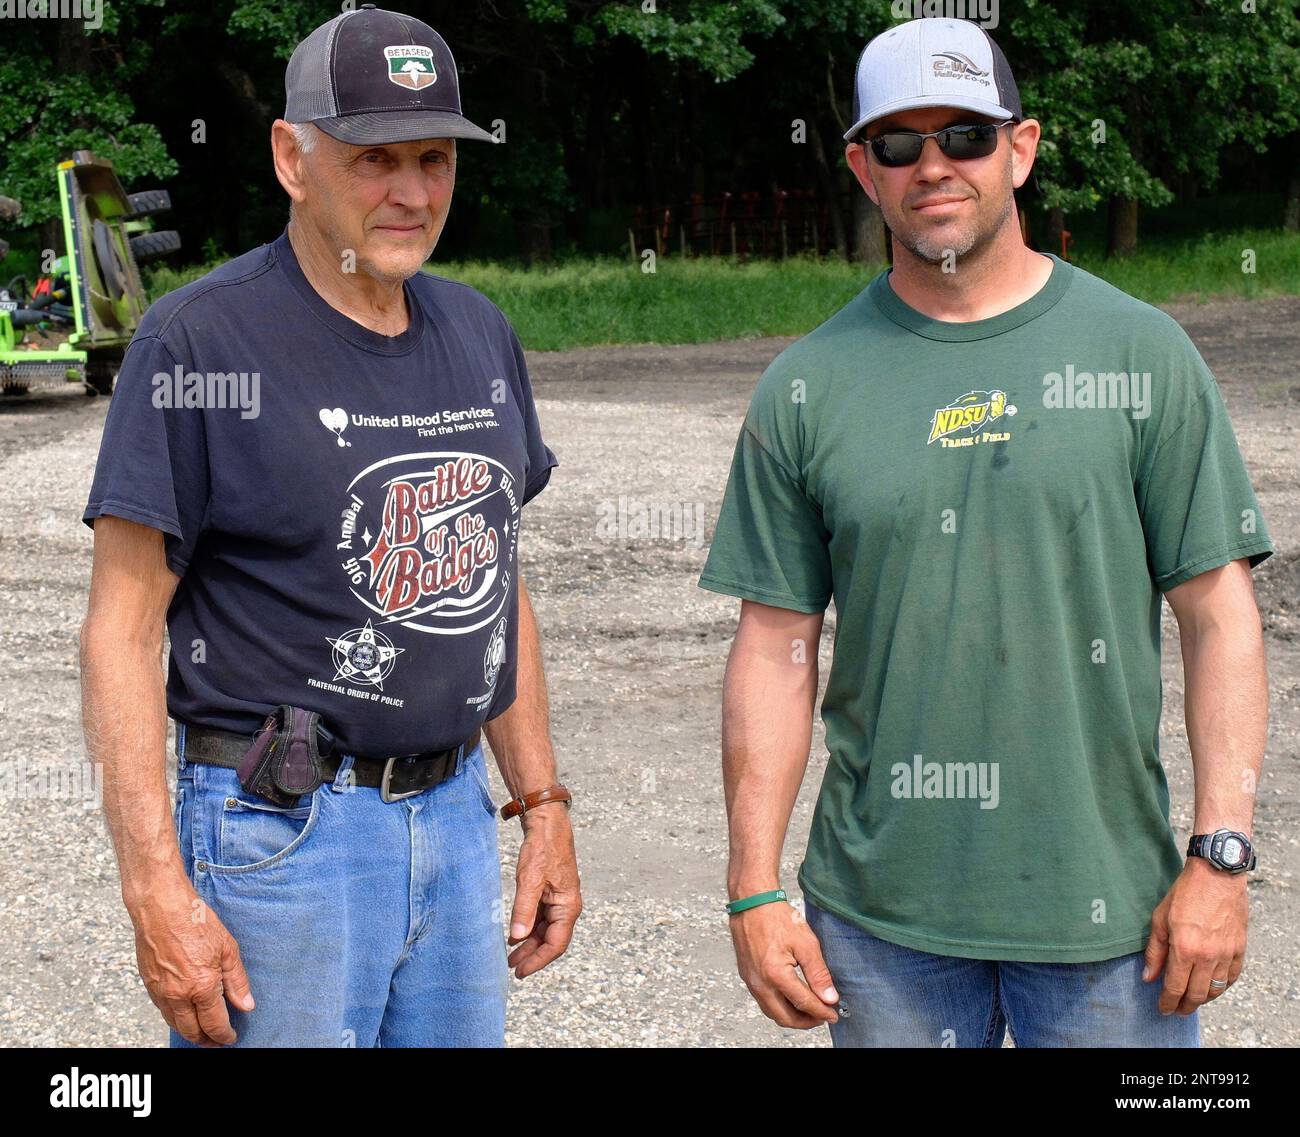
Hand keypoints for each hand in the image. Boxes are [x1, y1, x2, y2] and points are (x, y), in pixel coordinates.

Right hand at [129, 872, 254, 1045]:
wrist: (160, 907)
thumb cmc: (195, 921)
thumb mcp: (227, 948)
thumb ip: (237, 981)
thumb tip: (245, 1005)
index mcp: (201, 987)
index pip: (215, 1024)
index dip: (224, 1035)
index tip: (231, 1038)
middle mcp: (178, 995)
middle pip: (192, 1031)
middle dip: (206, 1040)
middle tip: (216, 1042)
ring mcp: (160, 991)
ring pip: (174, 1024)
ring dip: (189, 1032)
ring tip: (202, 1032)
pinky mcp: (148, 984)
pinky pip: (163, 1011)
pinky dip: (175, 1018)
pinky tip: (184, 1013)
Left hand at [507, 803, 581, 977]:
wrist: (547, 824)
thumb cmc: (542, 850)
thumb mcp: (529, 881)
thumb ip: (523, 911)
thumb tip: (517, 939)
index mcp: (567, 907)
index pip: (555, 944)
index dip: (537, 961)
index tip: (520, 972)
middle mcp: (566, 906)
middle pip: (550, 940)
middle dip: (532, 955)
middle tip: (512, 968)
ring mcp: (559, 900)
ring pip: (545, 930)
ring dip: (529, 943)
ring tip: (511, 955)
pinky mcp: (551, 892)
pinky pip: (542, 917)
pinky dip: (529, 928)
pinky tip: (515, 934)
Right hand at [730, 897, 838, 1027]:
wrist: (751, 902)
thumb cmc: (776, 917)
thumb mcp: (806, 943)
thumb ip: (818, 974)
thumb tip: (829, 998)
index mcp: (776, 975)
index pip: (804, 1003)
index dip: (821, 1012)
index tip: (834, 1015)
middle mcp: (759, 983)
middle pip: (785, 1017)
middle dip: (806, 1021)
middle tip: (823, 1016)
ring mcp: (750, 980)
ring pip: (772, 1012)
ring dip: (791, 1016)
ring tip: (809, 1009)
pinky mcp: (746, 975)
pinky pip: (763, 1000)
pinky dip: (779, 1005)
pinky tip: (791, 996)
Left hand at [1143, 858, 1247, 1014]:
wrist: (1216, 876)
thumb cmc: (1184, 894)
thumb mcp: (1159, 919)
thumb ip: (1154, 952)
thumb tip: (1148, 977)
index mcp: (1184, 949)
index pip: (1175, 987)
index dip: (1167, 1002)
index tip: (1162, 1009)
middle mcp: (1207, 956)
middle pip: (1197, 994)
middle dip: (1185, 1006)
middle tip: (1176, 1010)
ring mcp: (1226, 954)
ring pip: (1216, 989)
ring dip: (1203, 999)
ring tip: (1192, 1001)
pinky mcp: (1239, 949)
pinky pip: (1232, 977)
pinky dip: (1221, 986)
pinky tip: (1212, 987)